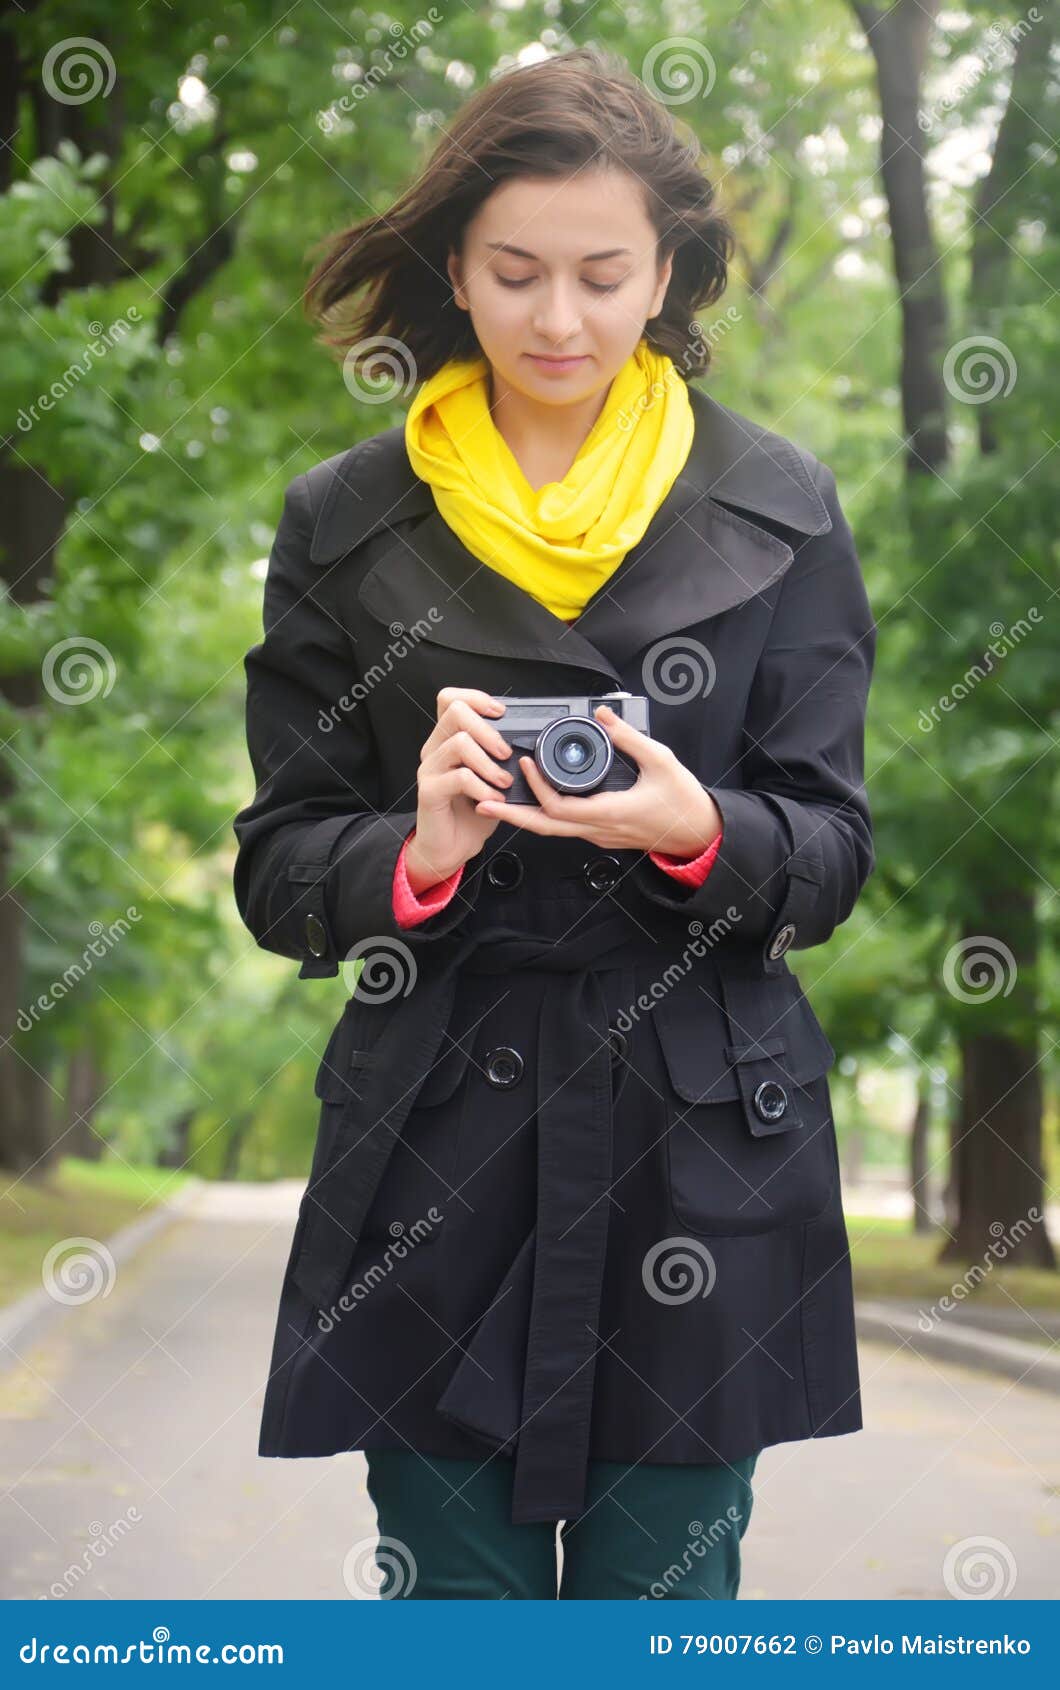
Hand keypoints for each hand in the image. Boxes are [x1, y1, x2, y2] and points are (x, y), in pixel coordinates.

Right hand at [406, 687, 514, 890]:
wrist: (451, 846)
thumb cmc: (473, 811)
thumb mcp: (492, 777)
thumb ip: (500, 756)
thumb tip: (529, 742)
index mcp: (448, 739)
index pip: (451, 699)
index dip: (476, 697)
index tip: (501, 713)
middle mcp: (435, 749)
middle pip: (455, 712)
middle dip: (488, 730)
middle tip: (506, 754)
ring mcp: (430, 769)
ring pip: (459, 742)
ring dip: (489, 762)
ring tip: (503, 781)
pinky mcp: (430, 791)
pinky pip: (459, 777)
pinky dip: (483, 787)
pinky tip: (493, 799)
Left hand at [474, 703, 721, 857]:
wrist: (699, 832)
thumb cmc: (683, 801)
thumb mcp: (661, 761)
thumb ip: (629, 737)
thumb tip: (603, 714)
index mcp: (610, 812)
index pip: (559, 808)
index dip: (537, 788)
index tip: (526, 763)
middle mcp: (599, 829)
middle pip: (544, 827)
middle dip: (511, 814)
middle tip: (482, 800)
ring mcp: (599, 835)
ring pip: (553, 830)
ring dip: (525, 816)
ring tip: (499, 801)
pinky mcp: (603, 834)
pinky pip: (566, 828)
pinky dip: (545, 816)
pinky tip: (535, 802)